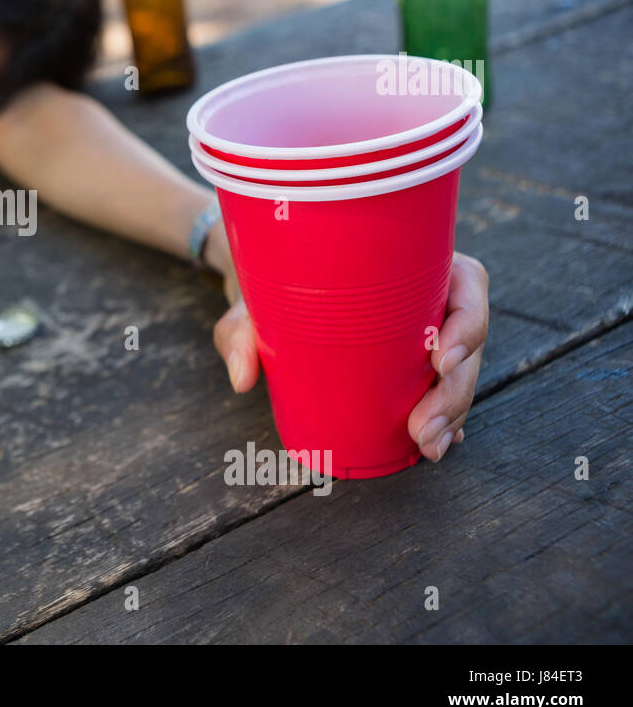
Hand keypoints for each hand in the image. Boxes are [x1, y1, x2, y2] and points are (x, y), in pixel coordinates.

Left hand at [206, 225, 488, 463]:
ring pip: (461, 370)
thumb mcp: (252, 302)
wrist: (266, 292)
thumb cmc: (270, 285)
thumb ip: (240, 331)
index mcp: (409, 259)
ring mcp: (426, 328)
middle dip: (456, 389)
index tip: (440, 360)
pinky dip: (445, 418)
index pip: (466, 282)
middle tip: (423, 429)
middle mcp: (428, 291)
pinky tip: (436, 445)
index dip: (467, 321)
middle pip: (467, 337)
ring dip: (453, 412)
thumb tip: (243, 378)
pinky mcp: (414, 361)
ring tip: (428, 447)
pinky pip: (443, 388)